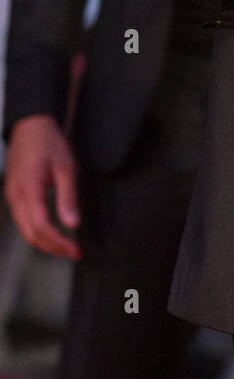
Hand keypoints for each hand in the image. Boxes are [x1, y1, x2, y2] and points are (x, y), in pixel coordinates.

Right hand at [5, 115, 80, 259]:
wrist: (30, 125)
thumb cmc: (49, 142)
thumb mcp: (65, 166)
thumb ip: (68, 196)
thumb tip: (73, 224)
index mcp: (28, 189)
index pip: (41, 226)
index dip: (58, 242)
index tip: (75, 250)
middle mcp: (15, 196)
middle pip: (31, 234)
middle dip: (53, 248)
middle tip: (74, 252)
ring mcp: (12, 196)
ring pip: (25, 231)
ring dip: (45, 242)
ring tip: (66, 246)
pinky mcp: (14, 195)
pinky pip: (23, 221)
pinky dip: (38, 232)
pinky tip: (53, 232)